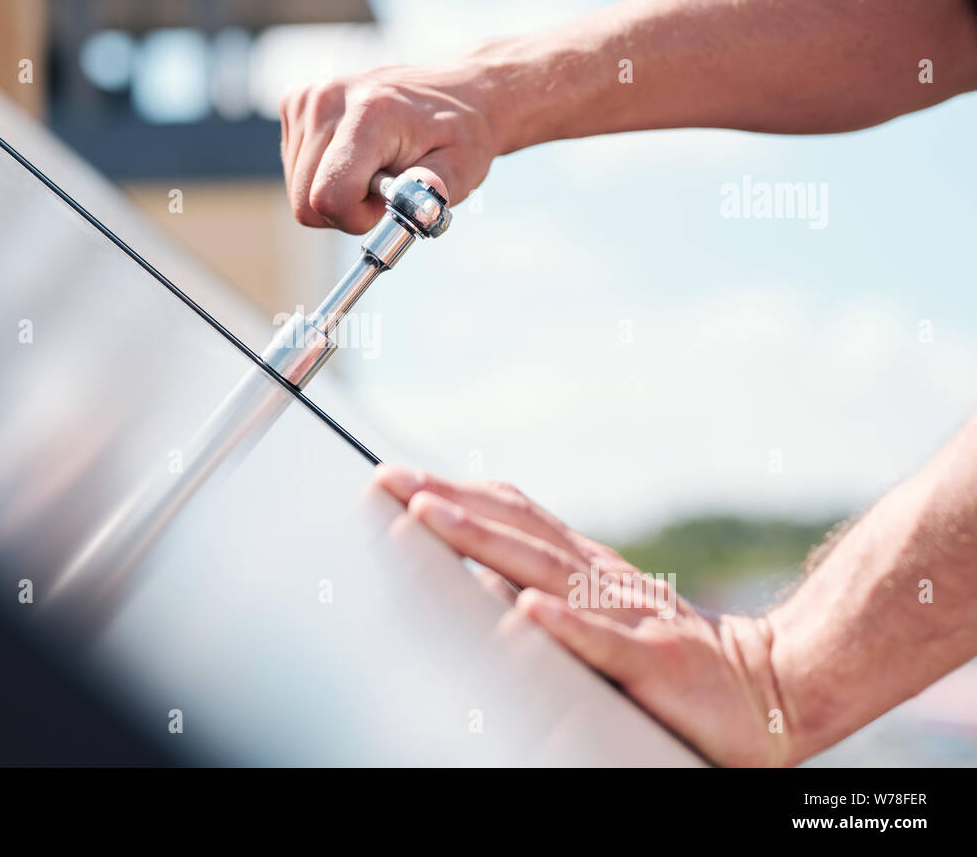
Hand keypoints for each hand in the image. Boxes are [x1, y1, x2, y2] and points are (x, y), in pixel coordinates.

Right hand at [279, 62, 499, 233]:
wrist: (458, 92)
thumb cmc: (459, 135)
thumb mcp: (463, 168)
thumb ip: (437, 188)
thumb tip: (417, 201)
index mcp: (370, 113)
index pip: (329, 197)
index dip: (357, 217)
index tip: (389, 201)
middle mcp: (329, 99)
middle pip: (306, 200)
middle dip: (346, 209)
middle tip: (384, 186)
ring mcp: (308, 98)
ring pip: (297, 189)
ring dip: (335, 192)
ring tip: (373, 166)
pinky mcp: (297, 101)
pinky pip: (295, 168)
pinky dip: (323, 173)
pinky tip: (355, 153)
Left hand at [374, 464, 798, 766]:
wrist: (773, 686)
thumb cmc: (671, 658)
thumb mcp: (599, 616)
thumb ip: (547, 593)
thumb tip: (478, 581)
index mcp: (584, 567)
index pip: (512, 517)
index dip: (456, 493)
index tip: (397, 477)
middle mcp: (600, 579)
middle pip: (515, 530)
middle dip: (449, 503)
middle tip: (390, 479)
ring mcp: (628, 616)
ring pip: (546, 573)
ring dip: (485, 541)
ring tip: (431, 517)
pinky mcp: (657, 662)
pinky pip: (606, 643)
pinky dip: (566, 625)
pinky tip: (528, 611)